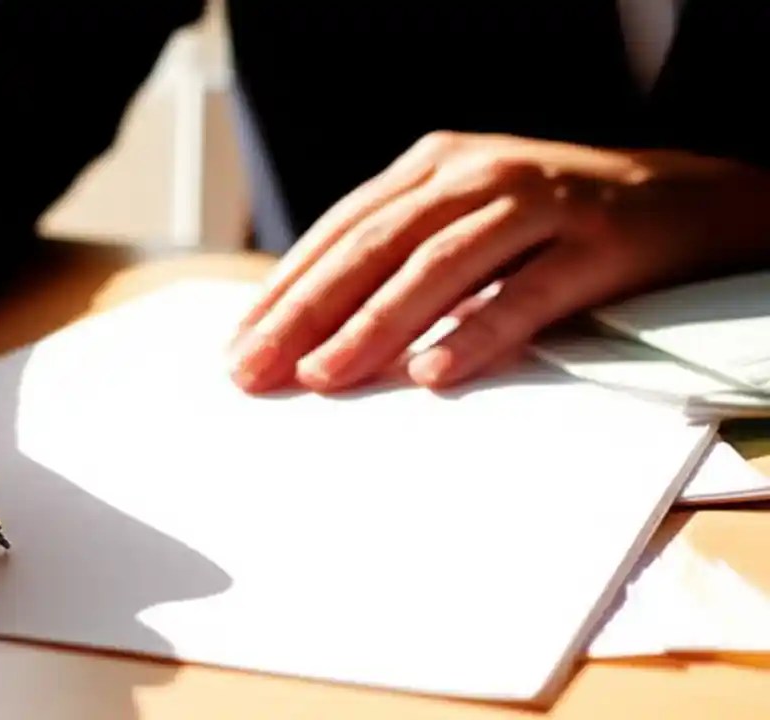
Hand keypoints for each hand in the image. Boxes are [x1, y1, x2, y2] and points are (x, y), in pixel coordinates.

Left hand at [228, 131, 769, 392]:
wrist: (683, 197)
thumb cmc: (552, 224)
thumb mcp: (466, 222)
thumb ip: (401, 260)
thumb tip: (311, 333)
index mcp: (433, 167)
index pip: (341, 231)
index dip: (285, 288)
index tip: (239, 345)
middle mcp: (477, 175)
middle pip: (374, 246)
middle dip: (307, 312)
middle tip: (256, 370)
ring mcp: (539, 202)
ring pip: (439, 266)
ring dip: (374, 324)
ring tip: (324, 377)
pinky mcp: (598, 242)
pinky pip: (527, 293)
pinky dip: (476, 332)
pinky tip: (432, 373)